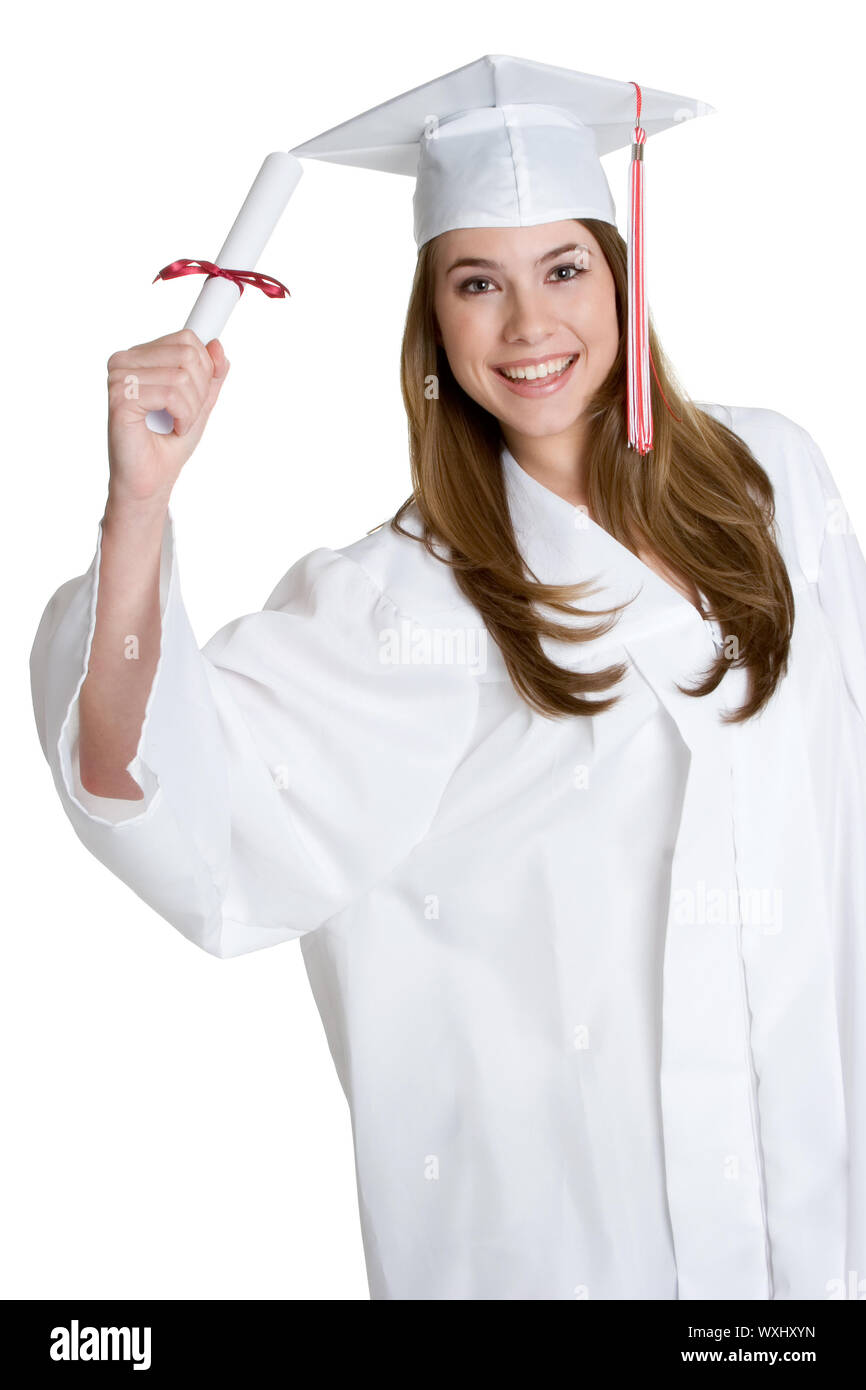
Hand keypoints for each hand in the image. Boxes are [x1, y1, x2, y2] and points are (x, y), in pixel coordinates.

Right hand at [106, 328, 230, 507]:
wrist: (150, 480)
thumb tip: (217, 345)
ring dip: (192, 409)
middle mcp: (124, 361)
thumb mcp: (199, 403)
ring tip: (176, 424)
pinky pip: (171, 395)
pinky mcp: (120, 398)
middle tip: (186, 415)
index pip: (187, 338)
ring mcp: (119, 378)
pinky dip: (183, 418)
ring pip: (182, 376)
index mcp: (138, 357)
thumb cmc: (169, 443)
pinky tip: (171, 429)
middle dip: (200, 391)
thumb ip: (210, 374)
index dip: (205, 369)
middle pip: (188, 354)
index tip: (198, 395)